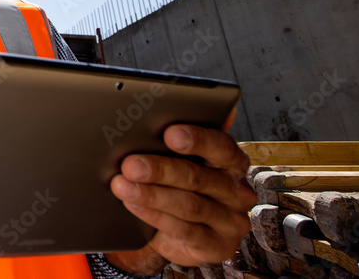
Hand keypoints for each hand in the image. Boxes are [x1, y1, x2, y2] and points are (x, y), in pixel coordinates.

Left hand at [107, 117, 256, 273]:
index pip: (220, 146)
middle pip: (198, 177)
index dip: (196, 139)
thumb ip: (172, 139)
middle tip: (130, 165)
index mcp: (231, 161)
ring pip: (189, 205)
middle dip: (160, 170)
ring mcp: (230, 221)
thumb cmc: (176, 183)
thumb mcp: (177, 160)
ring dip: (151, 195)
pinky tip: (134, 205)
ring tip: (122, 186)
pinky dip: (154, 216)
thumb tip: (151, 112)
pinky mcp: (217, 246)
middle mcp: (236, 190)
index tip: (169, 133)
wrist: (176, 229)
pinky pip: (184, 230)